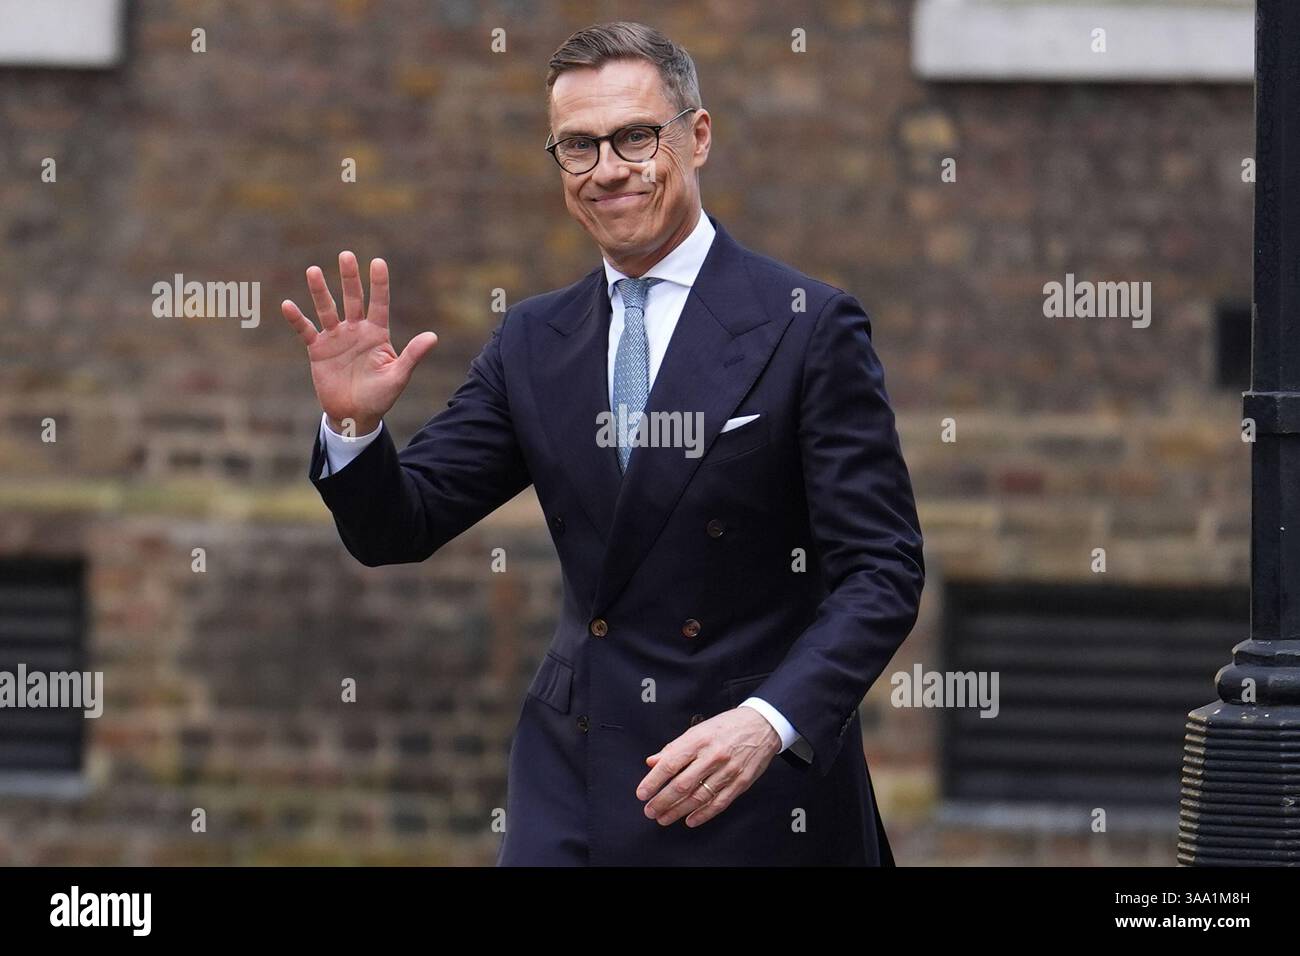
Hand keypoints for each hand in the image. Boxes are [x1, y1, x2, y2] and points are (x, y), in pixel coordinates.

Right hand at [280, 251, 438, 434]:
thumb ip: (412, 355)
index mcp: (377, 334)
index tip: (378, 262)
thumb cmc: (380, 396)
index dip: (379, 284)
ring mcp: (336, 338)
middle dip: (350, 278)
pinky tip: (288, 305)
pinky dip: (297, 319)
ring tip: (313, 270)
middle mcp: (356, 331)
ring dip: (320, 291)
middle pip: (353, 299)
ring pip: (327, 309)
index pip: (379, 304)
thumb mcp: (398, 376)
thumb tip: (433, 336)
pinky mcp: (318, 350)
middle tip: (347, 255)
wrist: (355, 415)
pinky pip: (306, 331)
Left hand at [636, 706, 780, 827]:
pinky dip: (703, 814)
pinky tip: (690, 820)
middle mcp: (713, 756)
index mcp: (699, 740)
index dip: (654, 781)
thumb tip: (653, 762)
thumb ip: (674, 747)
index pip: (671, 763)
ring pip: (699, 797)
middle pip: (683, 784)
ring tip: (664, 818)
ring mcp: (728, 770)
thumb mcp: (698, 729)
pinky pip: (719, 802)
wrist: (762, 724)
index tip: (642, 793)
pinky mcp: (741, 782)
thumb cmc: (727, 726)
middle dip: (663, 801)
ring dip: (679, 810)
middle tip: (650, 811)